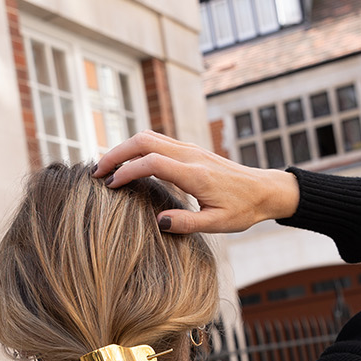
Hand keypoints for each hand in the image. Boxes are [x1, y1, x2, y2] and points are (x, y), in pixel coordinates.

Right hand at [92, 131, 300, 233]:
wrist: (265, 190)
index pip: (150, 162)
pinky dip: (137, 149)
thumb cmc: (243, 209)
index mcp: (195, 173)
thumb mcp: (219, 224)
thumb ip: (188, 224)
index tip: (109, 186)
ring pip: (148, 136)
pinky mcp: (190, 150)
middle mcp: (190, 155)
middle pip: (143, 140)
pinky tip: (128, 165)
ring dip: (124, 148)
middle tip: (96, 172)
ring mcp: (190, 149)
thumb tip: (158, 222)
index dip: (125, 171)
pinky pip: (157, 141)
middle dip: (115, 153)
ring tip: (106, 168)